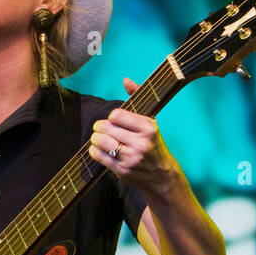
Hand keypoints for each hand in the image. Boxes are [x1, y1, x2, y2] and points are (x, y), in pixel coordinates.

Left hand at [89, 77, 178, 196]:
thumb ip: (137, 97)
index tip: (114, 120)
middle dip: (100, 127)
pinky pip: (98, 156)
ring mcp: (131, 158)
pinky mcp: (122, 170)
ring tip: (99, 139)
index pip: (117, 115)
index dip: (112, 117)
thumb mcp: (150, 120)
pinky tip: (99, 149)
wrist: (160, 174)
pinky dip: (94, 150)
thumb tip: (125, 80)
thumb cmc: (153, 143)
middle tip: (102, 129)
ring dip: (95, 139)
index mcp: (148, 127)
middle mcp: (141, 143)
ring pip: (99, 141)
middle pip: (105, 128)